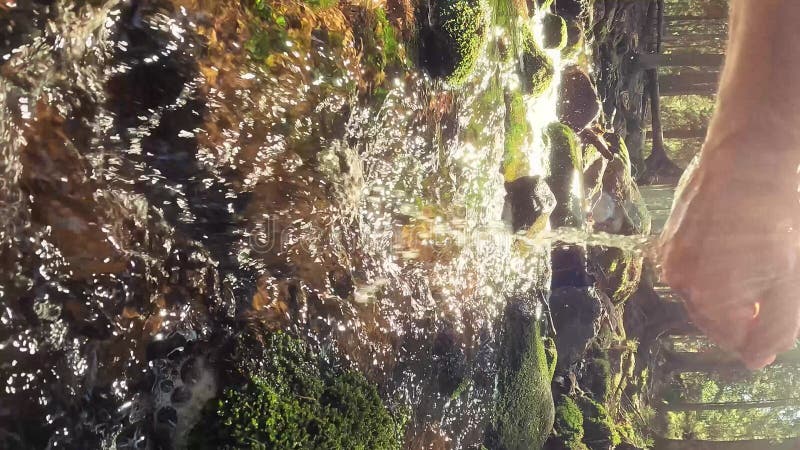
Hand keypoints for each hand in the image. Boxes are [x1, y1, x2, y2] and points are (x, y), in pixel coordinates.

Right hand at [660, 148, 799, 368]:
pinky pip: (690, 267)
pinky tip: (734, 242)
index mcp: (708, 299)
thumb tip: (757, 360)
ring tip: (754, 258)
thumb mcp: (790, 278)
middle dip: (743, 308)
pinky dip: (712, 265)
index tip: (781, 308)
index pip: (736, 340)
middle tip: (773, 281)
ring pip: (701, 292)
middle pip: (714, 317)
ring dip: (727, 286)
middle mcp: (679, 283)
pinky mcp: (668, 236)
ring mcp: (670, 257)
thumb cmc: (774, 215)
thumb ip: (776, 326)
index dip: (763, 332)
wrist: (747, 155)